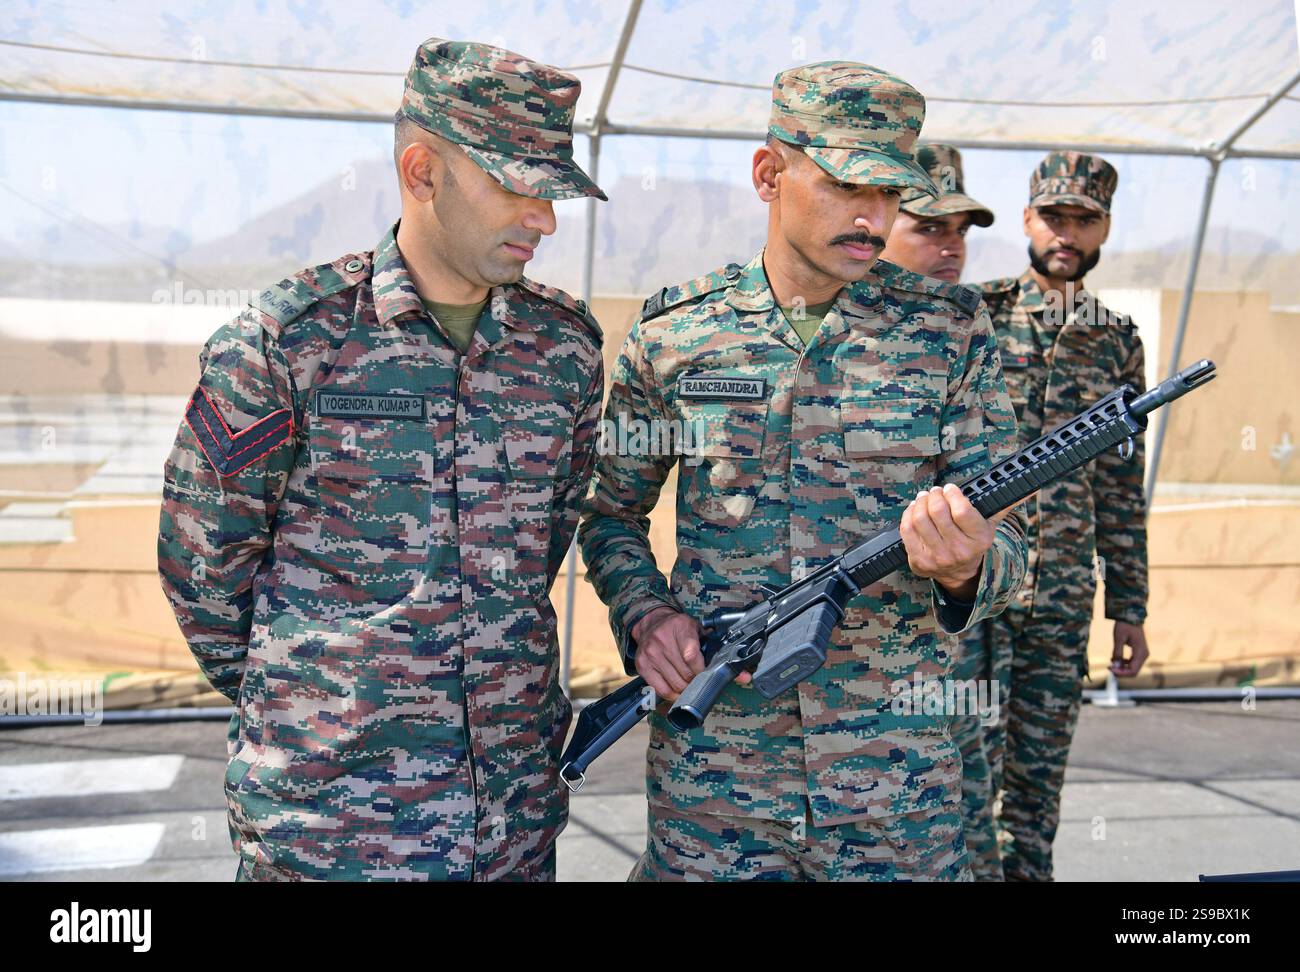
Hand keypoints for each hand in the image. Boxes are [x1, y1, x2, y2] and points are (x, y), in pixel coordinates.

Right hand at [631, 606, 749, 701]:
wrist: (651, 622)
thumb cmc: (679, 628)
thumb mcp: (699, 631)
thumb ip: (719, 651)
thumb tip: (745, 676)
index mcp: (680, 628)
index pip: (691, 656)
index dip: (702, 671)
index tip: (706, 673)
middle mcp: (663, 640)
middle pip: (685, 674)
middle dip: (696, 681)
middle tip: (700, 680)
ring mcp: (651, 654)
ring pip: (675, 684)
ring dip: (686, 689)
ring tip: (689, 684)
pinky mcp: (643, 666)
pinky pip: (661, 690)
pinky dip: (672, 694)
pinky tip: (678, 689)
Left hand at [900, 484, 995, 600]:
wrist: (959, 573)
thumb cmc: (973, 541)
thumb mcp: (990, 525)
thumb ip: (1003, 505)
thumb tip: (1027, 489)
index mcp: (979, 540)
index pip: (961, 510)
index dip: (952, 494)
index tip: (950, 489)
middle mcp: (959, 551)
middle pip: (937, 512)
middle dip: (934, 495)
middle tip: (936, 491)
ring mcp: (937, 558)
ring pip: (920, 519)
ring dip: (920, 503)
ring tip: (924, 498)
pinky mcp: (919, 562)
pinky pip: (907, 531)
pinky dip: (908, 515)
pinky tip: (914, 510)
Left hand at [1110, 622, 1148, 676]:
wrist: (1131, 616)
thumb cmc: (1125, 625)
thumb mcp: (1119, 637)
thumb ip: (1117, 651)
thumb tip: (1115, 665)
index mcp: (1141, 652)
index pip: (1133, 670)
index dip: (1121, 673)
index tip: (1110, 669)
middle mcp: (1144, 655)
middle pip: (1134, 671)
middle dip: (1121, 671)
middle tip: (1109, 667)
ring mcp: (1142, 654)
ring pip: (1133, 668)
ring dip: (1122, 668)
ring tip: (1111, 662)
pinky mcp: (1139, 652)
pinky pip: (1132, 662)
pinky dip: (1124, 663)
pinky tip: (1115, 659)